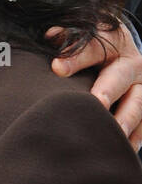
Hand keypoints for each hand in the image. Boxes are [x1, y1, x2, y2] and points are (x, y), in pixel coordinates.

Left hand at [49, 21, 141, 146]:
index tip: (57, 68)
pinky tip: (123, 151)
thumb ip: (66, 36)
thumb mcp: (82, 32)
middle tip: (95, 104)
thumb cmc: (91, 43)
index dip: (76, 57)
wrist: (120, 48)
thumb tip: (51, 35)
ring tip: (112, 135)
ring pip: (137, 105)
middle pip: (119, 78)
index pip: (94, 47)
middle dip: (107, 91)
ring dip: (125, 120)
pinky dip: (134, 139)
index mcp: (113, 40)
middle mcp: (132, 63)